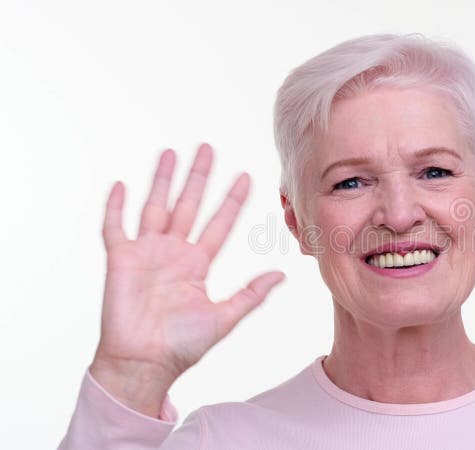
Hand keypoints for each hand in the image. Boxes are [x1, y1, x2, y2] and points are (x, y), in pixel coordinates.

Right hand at [89, 143, 284, 416]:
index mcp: (197, 263)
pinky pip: (116, 228)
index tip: (246, 176)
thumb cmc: (183, 346)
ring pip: (155, 206)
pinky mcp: (120, 260)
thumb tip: (281, 274)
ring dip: (162, 180)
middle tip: (208, 148)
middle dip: (199, 177)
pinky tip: (122, 185)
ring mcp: (146, 253)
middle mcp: (173, 252)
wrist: (144, 364)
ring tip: (171, 153)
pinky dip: (117, 207)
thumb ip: (251, 294)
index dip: (232, 200)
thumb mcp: (225, 317)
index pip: (219, 223)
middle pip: (189, 206)